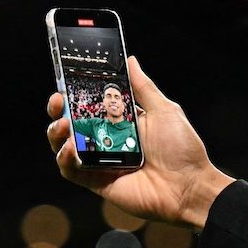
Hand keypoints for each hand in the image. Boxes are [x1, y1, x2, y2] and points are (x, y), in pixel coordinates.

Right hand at [46, 56, 234, 230]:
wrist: (189, 187)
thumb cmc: (182, 148)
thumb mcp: (164, 110)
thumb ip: (143, 87)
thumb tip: (130, 60)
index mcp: (123, 120)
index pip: (92, 103)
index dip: (76, 92)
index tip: (66, 80)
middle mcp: (108, 139)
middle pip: (73, 122)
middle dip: (59, 110)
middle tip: (58, 100)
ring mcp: (101, 161)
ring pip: (66, 145)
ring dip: (57, 133)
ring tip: (64, 124)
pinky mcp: (98, 182)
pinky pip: (72, 171)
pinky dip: (65, 159)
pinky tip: (69, 148)